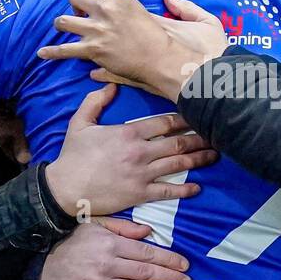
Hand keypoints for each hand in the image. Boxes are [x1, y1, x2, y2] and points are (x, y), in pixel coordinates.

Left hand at [37, 0, 227, 100]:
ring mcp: (98, 31)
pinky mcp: (94, 53)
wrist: (174, 65)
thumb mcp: (192, 16)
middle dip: (76, 5)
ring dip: (65, 25)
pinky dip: (53, 52)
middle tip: (83, 15)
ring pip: (64, 20)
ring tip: (68, 29)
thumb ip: (179, 5)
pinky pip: (65, 50)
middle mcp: (106, 9)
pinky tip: (42, 54)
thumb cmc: (184, 43)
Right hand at [40, 217, 192, 279]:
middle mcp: (108, 265)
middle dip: (170, 279)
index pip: (146, 252)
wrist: (44, 268)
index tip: (184, 265)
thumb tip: (148, 231)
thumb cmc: (73, 244)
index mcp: (110, 244)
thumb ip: (123, 227)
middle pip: (146, 273)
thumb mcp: (94, 225)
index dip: (168, 260)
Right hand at [44, 83, 218, 216]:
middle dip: (199, 139)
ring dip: (198, 160)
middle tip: (215, 136)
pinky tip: (197, 187)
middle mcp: (140, 152)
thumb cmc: (72, 156)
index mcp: (128, 133)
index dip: (184, 120)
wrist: (64, 188)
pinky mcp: (140, 194)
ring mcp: (142, 174)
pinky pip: (167, 191)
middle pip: (177, 143)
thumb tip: (110, 85)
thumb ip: (95, 101)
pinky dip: (184, 189)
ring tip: (214, 156)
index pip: (164, 123)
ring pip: (177, 164)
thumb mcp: (80, 122)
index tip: (197, 116)